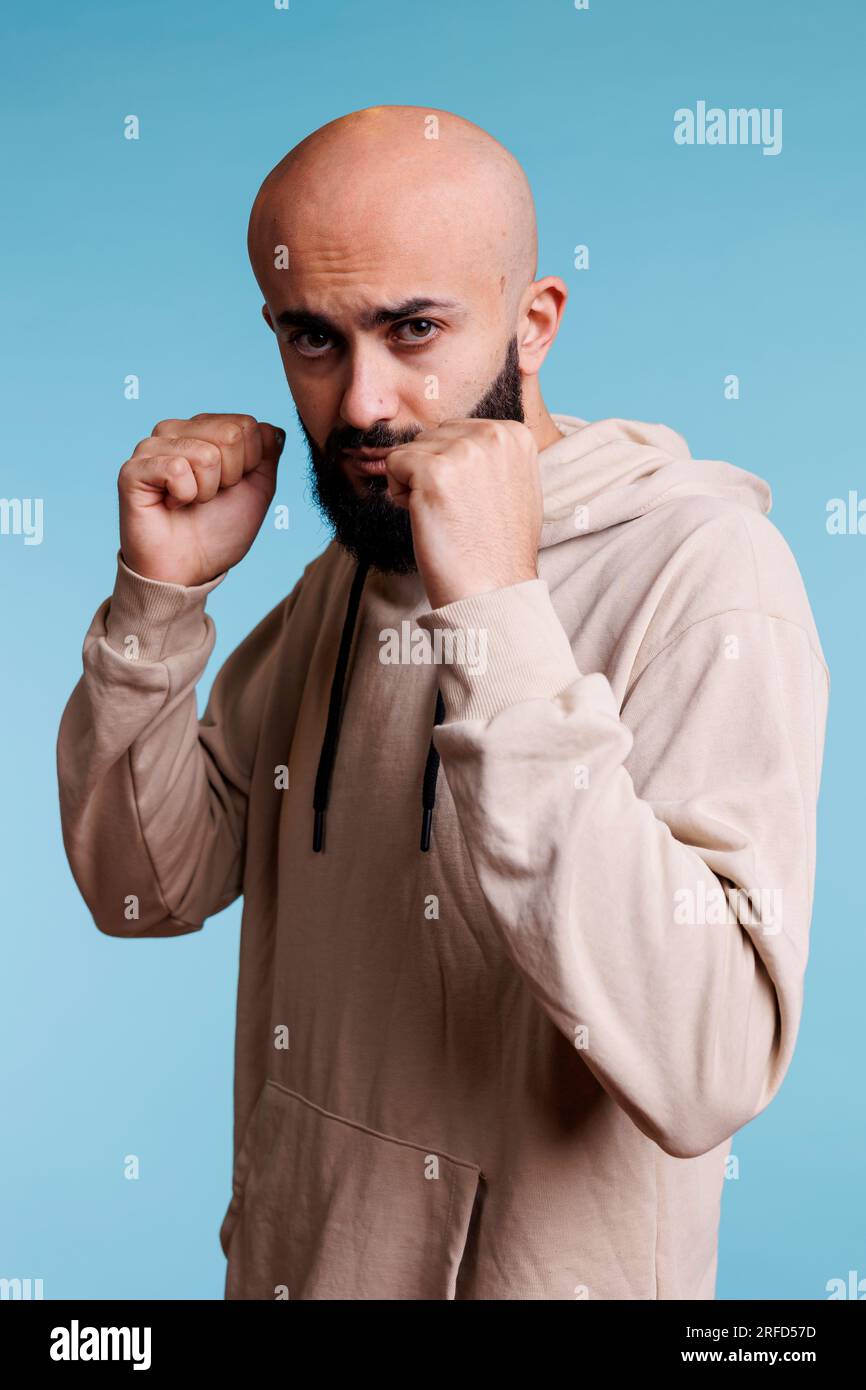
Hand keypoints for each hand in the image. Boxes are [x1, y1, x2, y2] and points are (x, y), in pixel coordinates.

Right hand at [118, 413, 283, 585]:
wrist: (189, 569)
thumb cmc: (219, 531)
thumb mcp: (257, 492)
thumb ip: (267, 456)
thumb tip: (273, 429)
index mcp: (205, 430)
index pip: (248, 425)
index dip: (249, 464)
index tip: (230, 486)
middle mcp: (177, 431)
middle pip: (231, 434)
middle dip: (230, 477)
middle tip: (208, 496)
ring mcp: (152, 447)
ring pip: (206, 454)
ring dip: (207, 491)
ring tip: (189, 501)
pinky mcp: (133, 468)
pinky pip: (177, 469)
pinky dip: (184, 496)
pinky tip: (170, 504)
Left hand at [384, 419, 541, 608]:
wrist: (493, 591)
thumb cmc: (498, 549)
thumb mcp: (514, 486)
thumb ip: (491, 456)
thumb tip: (458, 439)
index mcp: (515, 434)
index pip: (456, 431)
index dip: (452, 468)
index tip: (472, 502)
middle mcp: (494, 436)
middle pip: (431, 436)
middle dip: (431, 471)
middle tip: (454, 512)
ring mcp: (465, 452)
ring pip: (411, 449)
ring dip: (414, 483)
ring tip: (444, 516)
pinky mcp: (434, 472)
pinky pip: (393, 463)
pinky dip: (398, 494)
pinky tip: (425, 518)